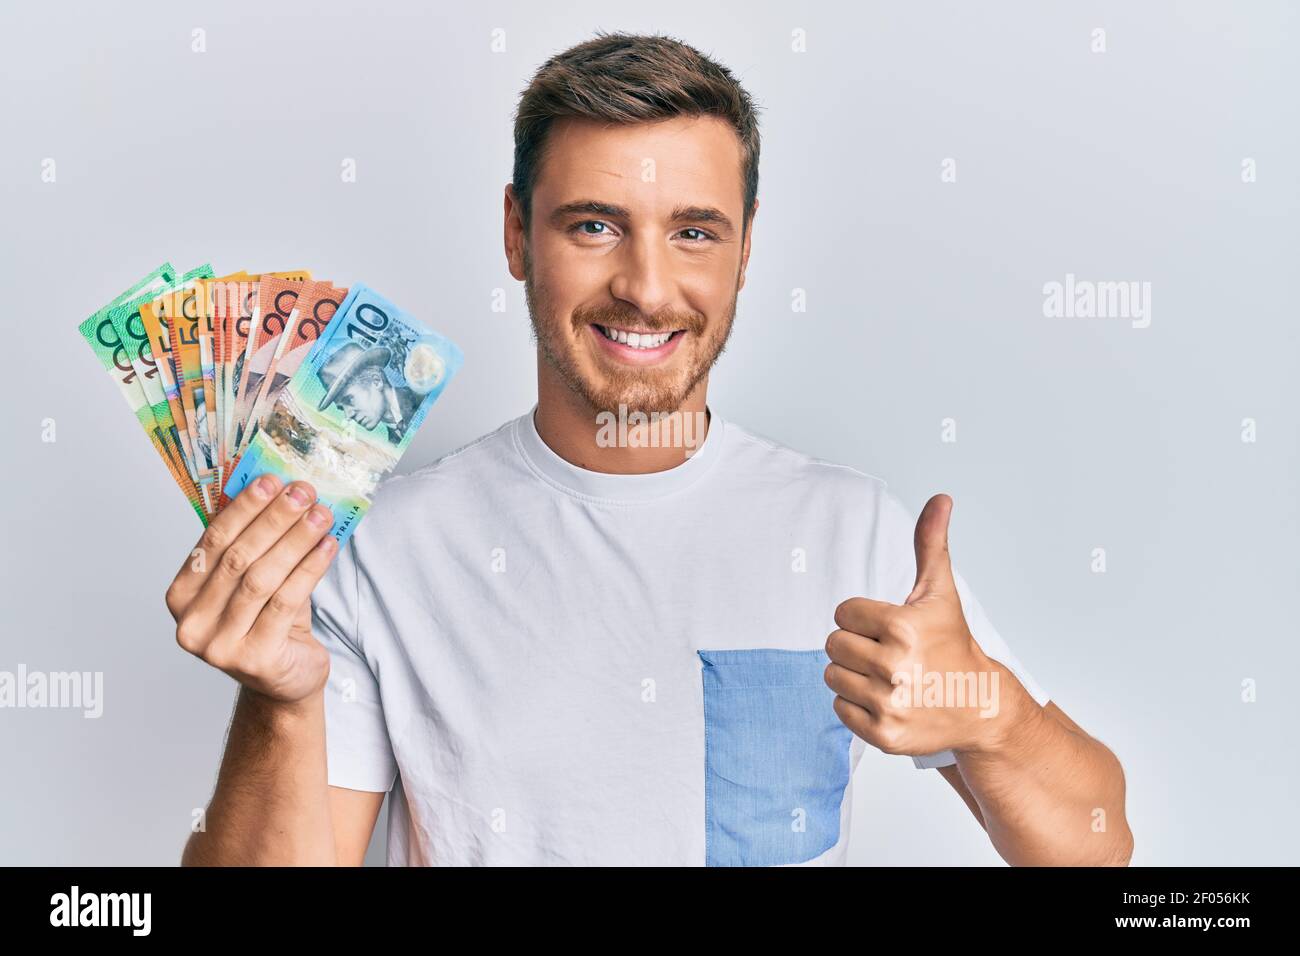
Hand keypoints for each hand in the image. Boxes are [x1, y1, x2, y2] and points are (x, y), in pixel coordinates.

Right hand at [164, 475, 337, 703]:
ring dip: (295, 540)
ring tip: (321, 515)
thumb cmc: (268, 622)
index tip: (271, 481)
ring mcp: (219, 646)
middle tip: (303, 492)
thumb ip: (252, 543)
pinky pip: (286, 602)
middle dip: (274, 519)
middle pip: (238, 558)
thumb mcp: (253, 580)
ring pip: (262, 579)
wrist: (286, 680)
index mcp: (181, 595)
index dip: (244, 508)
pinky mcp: (255, 659)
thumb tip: (276, 489)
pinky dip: (309, 569)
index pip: (212, 541)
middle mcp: (191, 623)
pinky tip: (327, 547)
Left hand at [825, 494, 1018, 756]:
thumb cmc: (952, 644)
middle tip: (886, 652)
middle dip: (855, 644)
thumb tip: (940, 498)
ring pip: (832, 676)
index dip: (863, 617)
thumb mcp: (940, 592)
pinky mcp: (883, 734)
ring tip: (887, 676)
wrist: (979, 706)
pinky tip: (885, 698)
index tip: (889, 627)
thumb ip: (930, 544)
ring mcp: (888, 703)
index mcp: (902, 627)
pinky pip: (839, 709)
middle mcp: (894, 667)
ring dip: (853, 674)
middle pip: (833, 644)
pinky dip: (856, 704)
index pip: (843, 612)